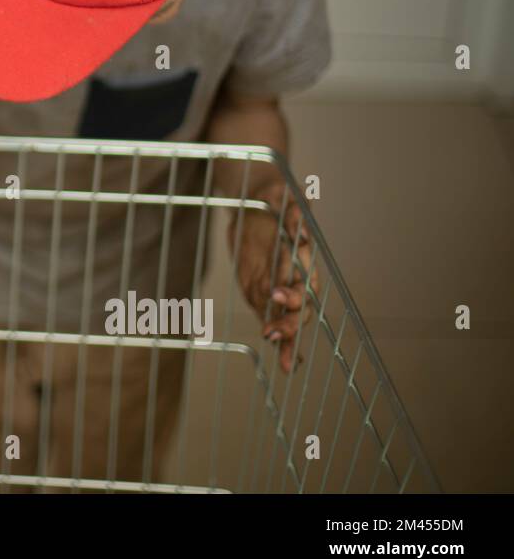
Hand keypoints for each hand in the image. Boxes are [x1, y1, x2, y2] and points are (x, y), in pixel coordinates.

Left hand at [229, 181, 318, 372]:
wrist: (254, 202)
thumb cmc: (271, 196)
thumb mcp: (278, 193)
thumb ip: (292, 208)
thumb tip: (305, 220)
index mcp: (301, 257)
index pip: (303, 280)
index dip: (293, 292)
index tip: (275, 295)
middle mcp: (296, 276)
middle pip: (300, 306)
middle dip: (290, 322)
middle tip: (272, 331)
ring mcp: (283, 287)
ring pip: (291, 319)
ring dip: (289, 339)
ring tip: (286, 362)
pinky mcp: (266, 293)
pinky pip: (276, 320)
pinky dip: (284, 343)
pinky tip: (289, 365)